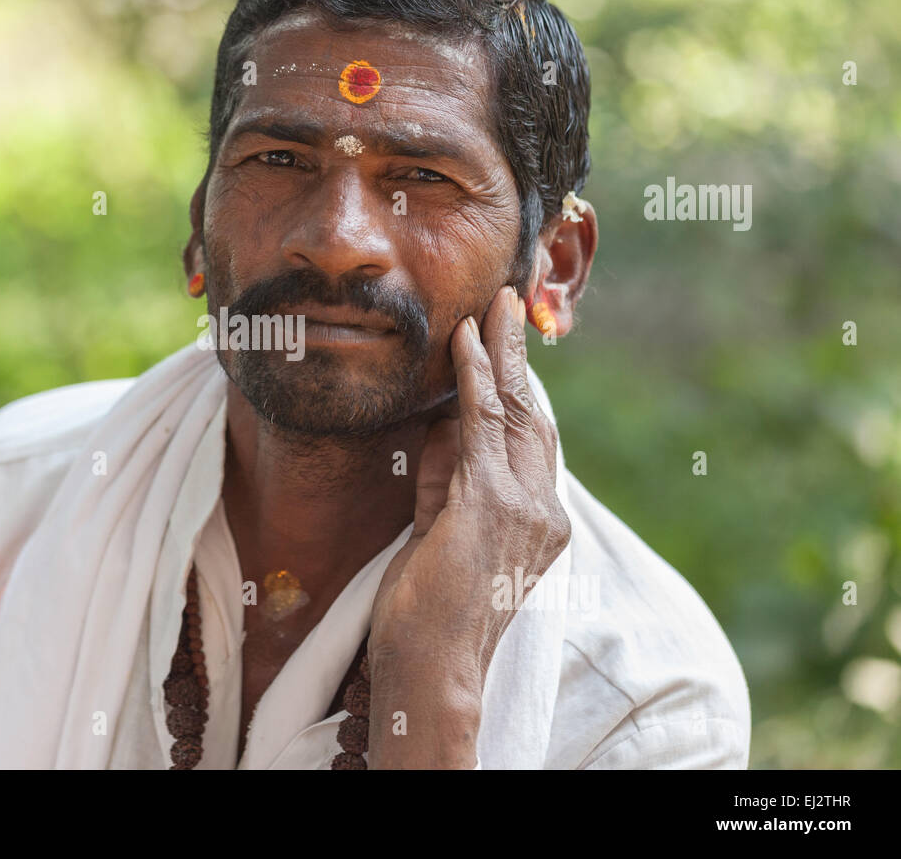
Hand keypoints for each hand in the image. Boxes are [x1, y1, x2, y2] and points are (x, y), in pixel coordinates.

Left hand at [368, 284, 570, 718]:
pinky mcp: (490, 505)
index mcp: (538, 520)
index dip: (521, 383)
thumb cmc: (428, 610)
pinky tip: (466, 342)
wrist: (431, 668)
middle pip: (533, 413)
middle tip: (509, 301)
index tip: (507, 340)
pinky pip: (481, 425)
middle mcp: (543, 509)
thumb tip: (442, 420)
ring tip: (493, 303)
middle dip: (519, 353)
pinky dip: (473, 377)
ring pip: (514, 410)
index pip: (531, 437)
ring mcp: (523, 506)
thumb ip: (448, 477)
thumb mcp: (440, 529)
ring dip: (500, 350)